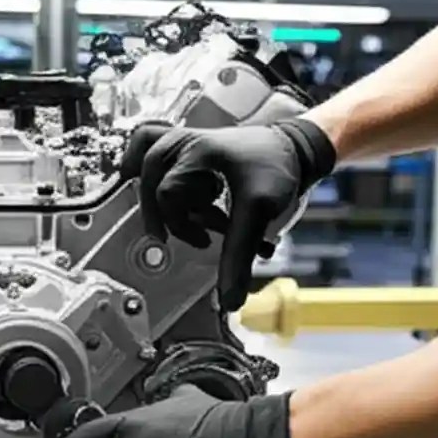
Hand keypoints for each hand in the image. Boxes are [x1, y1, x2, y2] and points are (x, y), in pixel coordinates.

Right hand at [120, 116, 335, 310]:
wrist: (296, 146)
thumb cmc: (277, 171)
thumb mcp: (258, 213)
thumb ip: (238, 256)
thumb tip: (228, 300)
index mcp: (199, 152)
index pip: (167, 195)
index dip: (181, 226)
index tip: (204, 242)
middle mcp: (186, 140)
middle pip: (149, 175)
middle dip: (162, 210)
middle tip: (167, 236)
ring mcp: (185, 136)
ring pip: (144, 150)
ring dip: (153, 184)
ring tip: (159, 203)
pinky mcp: (189, 141)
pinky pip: (150, 140)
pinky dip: (144, 158)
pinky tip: (142, 174)